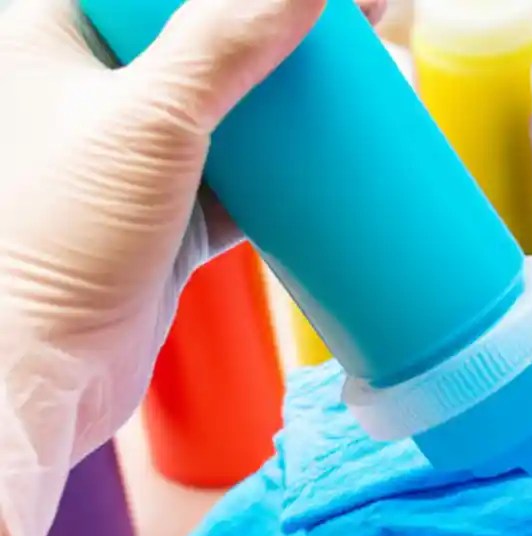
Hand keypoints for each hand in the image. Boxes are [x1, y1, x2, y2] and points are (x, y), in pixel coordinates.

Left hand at [0, 0, 383, 535]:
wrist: (37, 372)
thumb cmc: (56, 240)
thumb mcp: (152, 120)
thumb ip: (226, 39)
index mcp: (50, 35)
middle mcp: (86, 88)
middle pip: (202, 35)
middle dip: (282, 28)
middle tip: (358, 22)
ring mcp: (127, 156)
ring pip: (229, 105)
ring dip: (294, 99)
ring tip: (362, 81)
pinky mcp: (163, 214)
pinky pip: (241, 175)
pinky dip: (289, 170)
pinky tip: (337, 159)